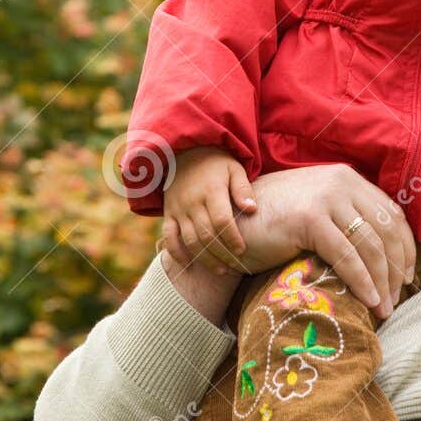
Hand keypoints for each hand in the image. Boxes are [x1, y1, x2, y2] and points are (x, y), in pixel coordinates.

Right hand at [161, 146, 255, 275]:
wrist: (185, 151)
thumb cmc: (216, 162)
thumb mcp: (234, 168)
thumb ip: (243, 188)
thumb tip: (252, 209)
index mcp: (211, 190)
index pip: (222, 221)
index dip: (232, 238)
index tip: (243, 251)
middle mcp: (192, 202)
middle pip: (206, 235)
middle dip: (222, 254)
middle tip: (235, 265)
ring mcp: (178, 209)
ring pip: (189, 240)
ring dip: (205, 259)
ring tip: (221, 270)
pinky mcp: (168, 213)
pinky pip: (169, 237)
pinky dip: (176, 253)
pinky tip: (189, 265)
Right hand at [166, 164, 416, 318]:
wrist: (230, 222)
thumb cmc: (274, 223)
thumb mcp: (317, 212)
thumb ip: (346, 218)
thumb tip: (385, 251)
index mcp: (347, 178)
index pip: (390, 213)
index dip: (405, 246)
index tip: (407, 275)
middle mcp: (341, 182)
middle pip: (386, 230)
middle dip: (396, 268)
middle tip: (398, 298)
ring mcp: (325, 198)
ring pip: (370, 245)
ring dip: (383, 281)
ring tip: (385, 309)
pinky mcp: (309, 218)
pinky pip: (347, 256)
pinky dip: (362, 281)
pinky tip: (369, 300)